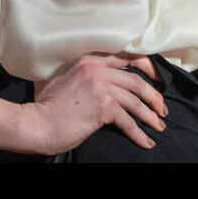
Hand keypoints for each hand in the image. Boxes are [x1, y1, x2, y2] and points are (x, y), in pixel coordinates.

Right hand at [22, 51, 168, 155]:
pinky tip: (146, 141)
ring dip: (151, 116)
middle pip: (137, 81)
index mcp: (89, 60)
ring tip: (158, 126)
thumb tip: (102, 84)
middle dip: (154, 96)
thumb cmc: (46, 106)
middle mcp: (97, 69)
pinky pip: (128, 121)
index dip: (148, 67)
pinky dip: (140, 133)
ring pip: (136, 101)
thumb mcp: (65, 79)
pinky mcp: (103, 107)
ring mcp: (101, 87)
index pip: (127, 57)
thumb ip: (84, 75)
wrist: (36, 124)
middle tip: (162, 109)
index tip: (158, 79)